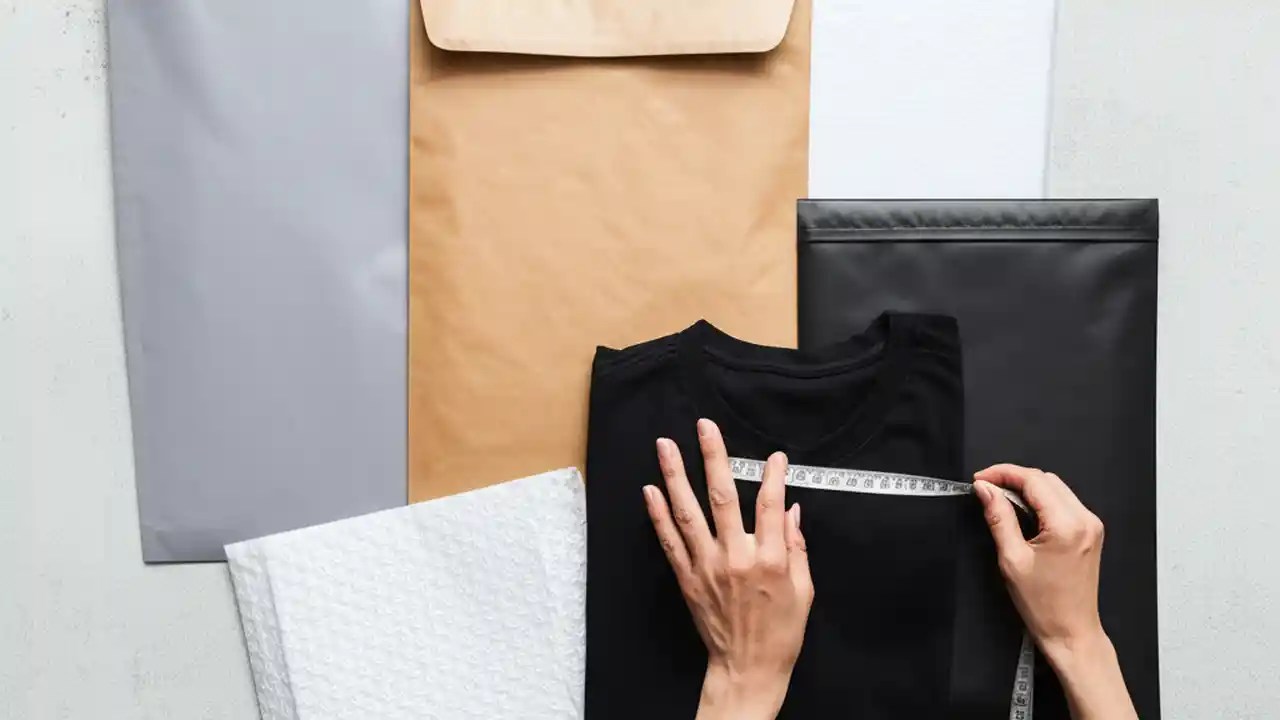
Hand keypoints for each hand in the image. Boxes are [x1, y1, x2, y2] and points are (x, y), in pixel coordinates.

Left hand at [643, 419, 812, 719]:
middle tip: (704, 427)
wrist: (748, 669)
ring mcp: (708, 567)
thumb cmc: (780, 633)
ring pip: (688, 512)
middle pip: (723, 496)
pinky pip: (669, 541)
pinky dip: (658, 514)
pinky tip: (650, 490)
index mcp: (771, 559)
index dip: (772, 475)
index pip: (770, 504)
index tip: (774, 456)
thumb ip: (798, 547)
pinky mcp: (688, 579)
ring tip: (665, 446)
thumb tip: (792, 510)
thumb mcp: (804, 591)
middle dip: (713, 457)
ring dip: (675, 475)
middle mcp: (736, 557)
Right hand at [973, 464, 1136, 719]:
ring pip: (1055, 488)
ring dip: (1027, 488)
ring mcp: (1091, 525)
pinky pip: (1064, 502)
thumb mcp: (1012, 559)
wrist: (1071, 631)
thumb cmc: (1043, 604)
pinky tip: (1022, 511)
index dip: (1003, 473)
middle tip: (986, 488)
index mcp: (1067, 525)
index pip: (1034, 480)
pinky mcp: (1090, 531)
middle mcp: (1085, 520)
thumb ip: (999, 517)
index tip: (981, 479)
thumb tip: (986, 489)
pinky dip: (1041, 500)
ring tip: (1000, 499)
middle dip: (1014, 478)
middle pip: (1046, 479)